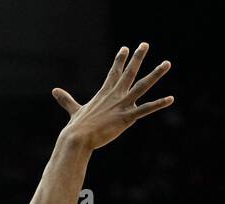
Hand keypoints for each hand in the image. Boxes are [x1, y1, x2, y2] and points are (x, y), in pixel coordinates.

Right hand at [53, 43, 172, 150]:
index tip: (125, 48)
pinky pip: (146, 109)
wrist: (77, 138)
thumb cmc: (76, 127)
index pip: (114, 72)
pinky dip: (159, 104)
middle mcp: (115, 95)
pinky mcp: (127, 117)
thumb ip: (66, 100)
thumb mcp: (74, 110)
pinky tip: (170, 99)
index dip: (120, 60)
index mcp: (104, 93)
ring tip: (167, 63)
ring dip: (156, 74)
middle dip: (137, 57)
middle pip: (129, 72)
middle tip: (145, 44)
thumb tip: (54, 91)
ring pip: (142, 86)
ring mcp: (122, 105)